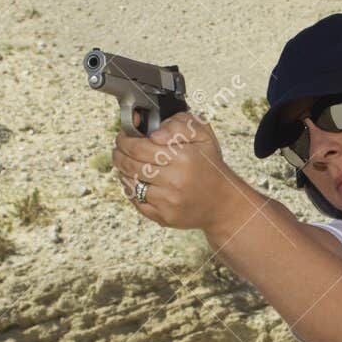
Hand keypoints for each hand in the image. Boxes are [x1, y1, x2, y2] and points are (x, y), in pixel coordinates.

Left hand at [112, 110, 234, 231]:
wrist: (222, 202)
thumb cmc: (210, 166)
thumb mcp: (203, 136)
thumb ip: (178, 125)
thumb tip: (154, 134)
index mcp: (183, 158)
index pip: (138, 147)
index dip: (125, 139)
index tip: (123, 136)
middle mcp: (174, 180)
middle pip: (130, 164)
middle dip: (119, 153)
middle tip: (119, 148)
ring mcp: (168, 201)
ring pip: (130, 182)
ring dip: (123, 170)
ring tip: (126, 163)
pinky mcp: (164, 217)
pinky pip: (136, 201)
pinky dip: (131, 190)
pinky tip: (136, 181)